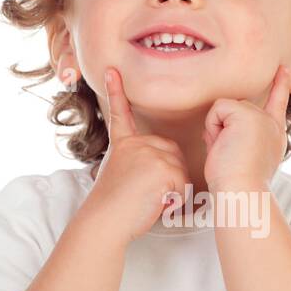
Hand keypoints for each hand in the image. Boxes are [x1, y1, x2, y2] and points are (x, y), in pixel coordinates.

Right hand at [78, 67, 193, 243]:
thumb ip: (140, 161)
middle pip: (172, 153)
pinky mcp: (163, 167)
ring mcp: (150, 153)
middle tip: (147, 193)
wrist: (106, 219)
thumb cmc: (115, 207)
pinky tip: (155, 202)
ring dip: (173, 190)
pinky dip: (175, 199)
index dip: (116, 91)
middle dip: (170, 176)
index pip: (120, 114)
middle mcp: (136, 144)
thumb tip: (163, 168)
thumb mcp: (121, 174)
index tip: (112, 71)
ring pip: (181, 170)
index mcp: (123, 144)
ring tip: (149, 199)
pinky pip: (184, 185)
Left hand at [203, 64, 290, 192]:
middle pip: (233, 109)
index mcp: (273, 135)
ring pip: (224, 109)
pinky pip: (217, 110)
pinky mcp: (247, 114)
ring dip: (217, 130)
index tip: (285, 69)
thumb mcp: (241, 155)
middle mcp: (271, 124)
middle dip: (222, 129)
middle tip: (229, 155)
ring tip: (228, 152)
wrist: (242, 192)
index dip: (280, 85)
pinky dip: (213, 128)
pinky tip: (224, 144)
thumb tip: (221, 127)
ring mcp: (261, 117)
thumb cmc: (235, 183)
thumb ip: (237, 135)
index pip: (277, 104)